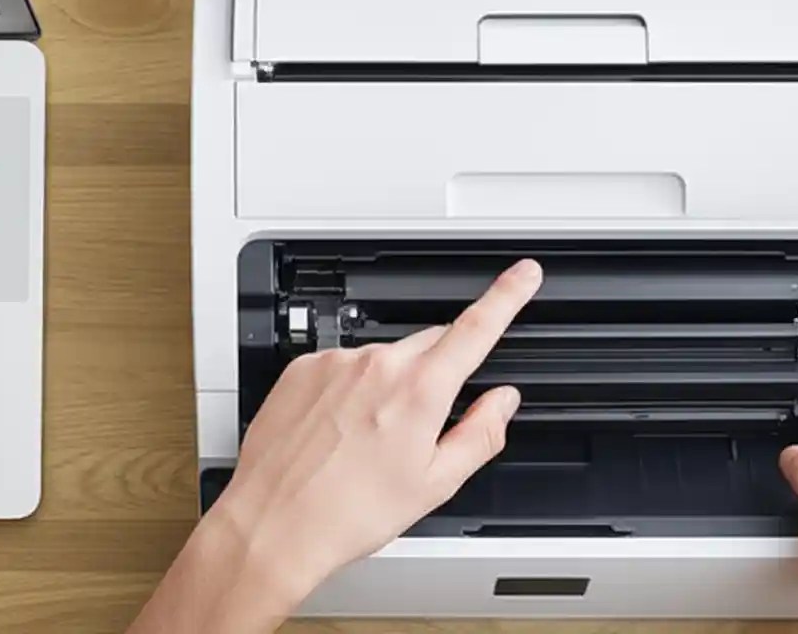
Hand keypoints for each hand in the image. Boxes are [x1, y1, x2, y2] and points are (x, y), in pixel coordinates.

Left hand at [128, 259, 542, 633]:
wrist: (274, 523)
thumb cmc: (348, 513)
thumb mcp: (434, 484)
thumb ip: (480, 434)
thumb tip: (502, 402)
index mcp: (419, 391)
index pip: (476, 328)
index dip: (507, 296)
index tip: (524, 274)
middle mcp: (377, 365)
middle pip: (429, 346)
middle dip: (437, 375)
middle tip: (420, 428)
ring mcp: (336, 363)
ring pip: (383, 359)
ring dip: (388, 386)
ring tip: (365, 442)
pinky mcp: (302, 367)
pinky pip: (342, 366)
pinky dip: (348, 390)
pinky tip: (337, 432)